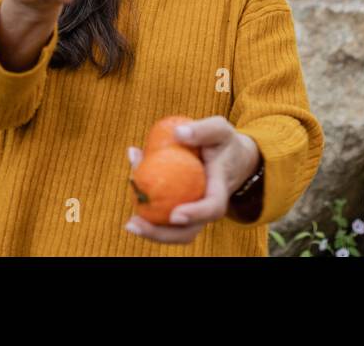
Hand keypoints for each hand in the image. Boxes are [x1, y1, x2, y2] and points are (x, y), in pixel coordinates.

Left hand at [124, 116, 260, 243]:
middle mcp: (207, 208)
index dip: (195, 214)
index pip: (212, 207)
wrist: (233, 159)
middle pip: (188, 231)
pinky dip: (147, 209)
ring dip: (151, 231)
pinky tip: (132, 188)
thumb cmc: (224, 143)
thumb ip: (204, 129)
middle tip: (135, 224)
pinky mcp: (182, 208)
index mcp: (220, 189)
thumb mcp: (220, 129)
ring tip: (130, 223)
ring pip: (174, 231)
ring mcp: (195, 213)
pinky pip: (164, 216)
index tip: (175, 215)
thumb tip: (178, 133)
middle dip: (161, 235)